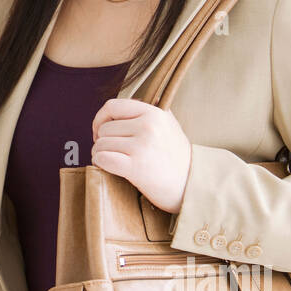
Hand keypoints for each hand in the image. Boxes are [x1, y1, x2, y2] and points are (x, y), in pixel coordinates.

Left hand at [90, 99, 192, 215]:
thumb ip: (149, 112)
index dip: (101, 118)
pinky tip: (107, 166)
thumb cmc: (176, 158)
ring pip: (101, 144)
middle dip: (102, 141)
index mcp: (154, 113)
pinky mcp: (135, 166)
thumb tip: (125, 104)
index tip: (101, 130)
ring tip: (113, 160)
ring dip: (100, 153)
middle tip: (112, 151)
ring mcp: (141, 146)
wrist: (190, 185)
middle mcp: (147, 126)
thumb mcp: (169, 125)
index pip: (113, 106)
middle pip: (104, 128)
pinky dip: (100, 163)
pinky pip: (103, 158)